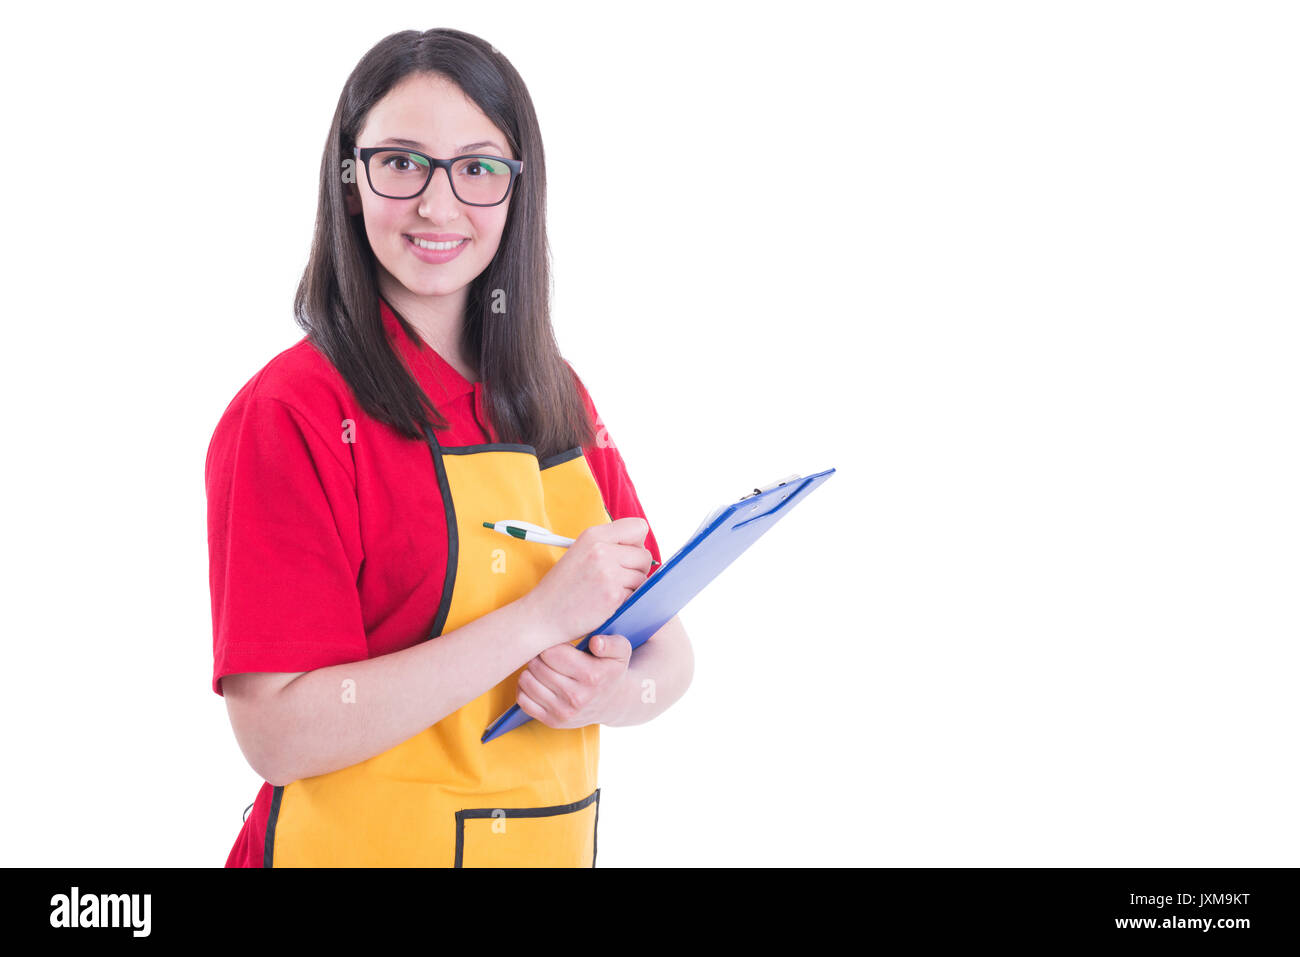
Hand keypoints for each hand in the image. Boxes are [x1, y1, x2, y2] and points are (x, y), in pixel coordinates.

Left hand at [515, 634, 632, 729]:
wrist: (614, 703)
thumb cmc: (611, 669)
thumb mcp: (621, 651)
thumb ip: (611, 643)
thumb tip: (595, 643)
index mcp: (592, 676)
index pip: (552, 652)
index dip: (552, 644)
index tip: (559, 644)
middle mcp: (577, 697)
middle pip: (537, 665)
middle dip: (540, 655)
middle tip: (550, 655)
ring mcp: (563, 712)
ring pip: (526, 680)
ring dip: (531, 670)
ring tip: (545, 667)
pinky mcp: (552, 722)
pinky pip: (523, 699)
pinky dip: (526, 687)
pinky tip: (539, 681)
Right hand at [518, 517, 652, 642]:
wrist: (542, 616)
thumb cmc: (563, 587)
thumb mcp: (581, 552)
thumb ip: (609, 544)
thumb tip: (641, 546)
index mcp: (593, 535)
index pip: (638, 527)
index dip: (637, 543)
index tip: (627, 555)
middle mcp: (601, 550)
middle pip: (644, 555)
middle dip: (636, 569)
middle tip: (616, 579)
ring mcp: (608, 573)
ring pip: (642, 577)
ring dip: (631, 587)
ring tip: (607, 592)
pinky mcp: (612, 595)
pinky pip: (636, 595)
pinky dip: (625, 601)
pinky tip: (606, 604)